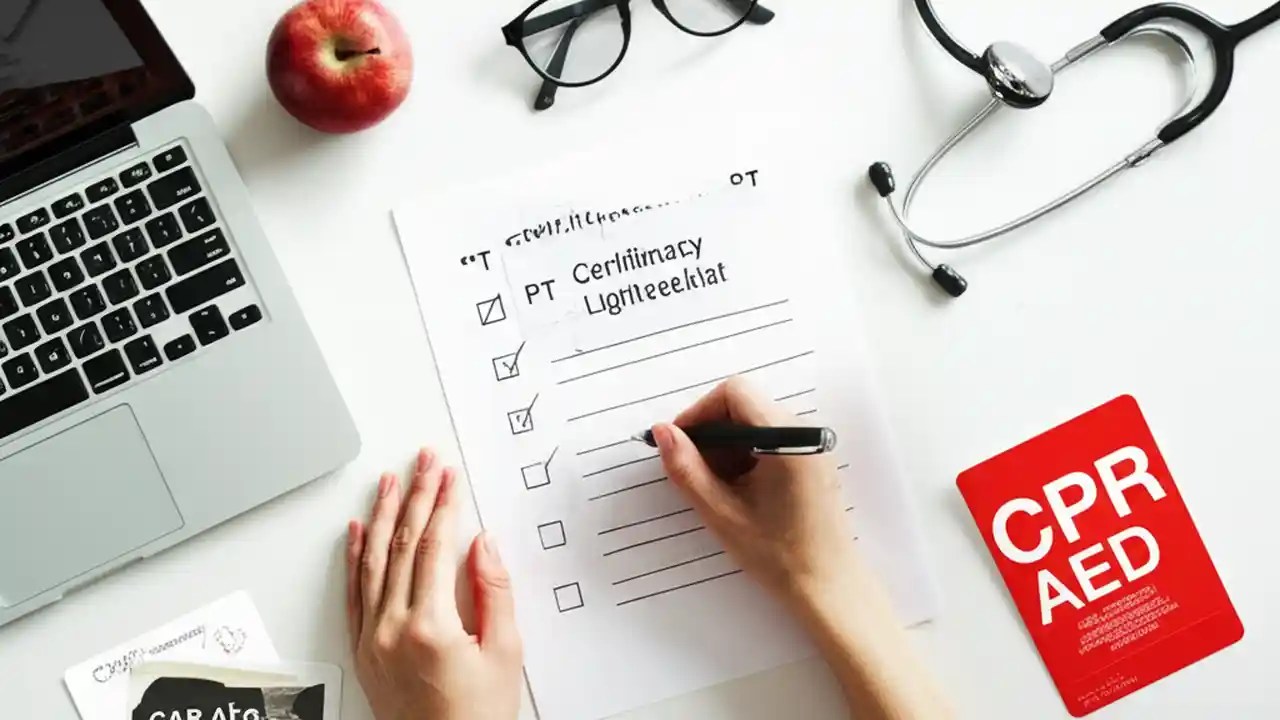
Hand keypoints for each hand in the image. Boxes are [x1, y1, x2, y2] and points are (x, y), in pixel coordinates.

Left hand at [346, 449, 522, 719]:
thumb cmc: (477, 718)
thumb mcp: (505, 653)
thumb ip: (494, 593)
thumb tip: (482, 545)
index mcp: (430, 626)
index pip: (436, 546)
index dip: (443, 504)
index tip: (449, 476)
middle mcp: (393, 629)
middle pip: (404, 545)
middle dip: (415, 497)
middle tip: (424, 462)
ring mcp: (373, 640)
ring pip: (373, 562)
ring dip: (382, 517)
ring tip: (389, 483)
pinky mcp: (364, 651)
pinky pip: (355, 594)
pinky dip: (355, 558)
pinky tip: (358, 532)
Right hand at [651, 378, 862, 611]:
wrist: (829, 589)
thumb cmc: (780, 557)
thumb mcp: (722, 514)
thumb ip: (686, 469)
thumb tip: (662, 433)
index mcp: (788, 439)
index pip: (735, 393)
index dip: (700, 412)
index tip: (680, 444)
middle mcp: (805, 434)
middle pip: (745, 406)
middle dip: (712, 434)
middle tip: (695, 475)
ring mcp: (812, 447)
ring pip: (755, 424)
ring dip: (728, 448)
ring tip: (719, 491)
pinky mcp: (813, 462)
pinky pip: (771, 441)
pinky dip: (747, 457)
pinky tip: (740, 493)